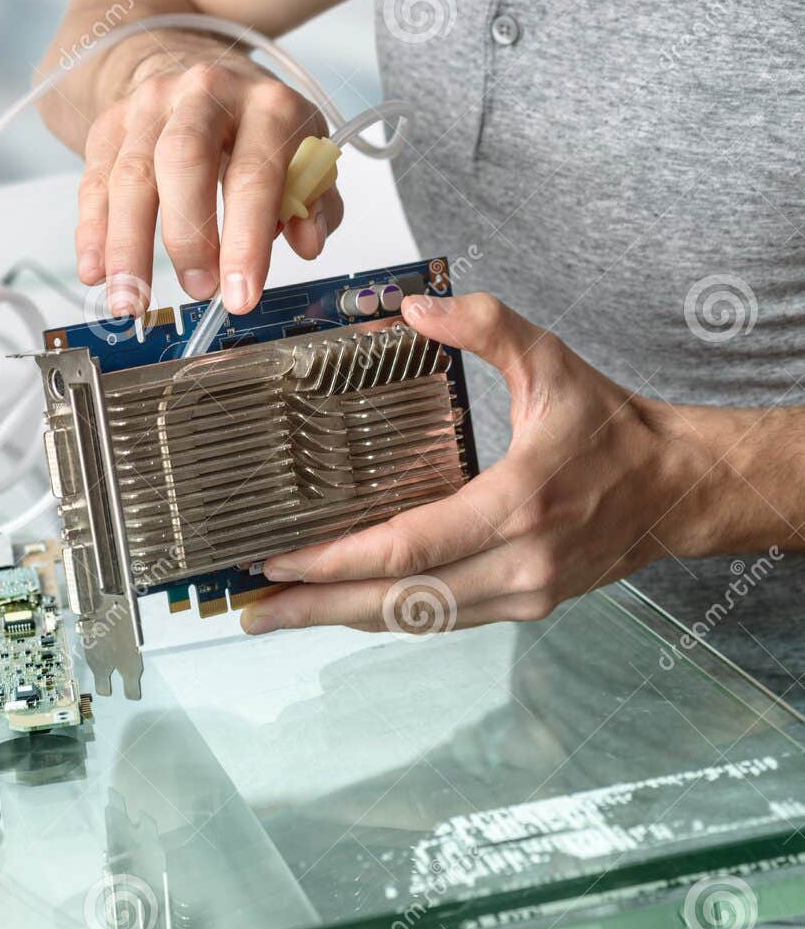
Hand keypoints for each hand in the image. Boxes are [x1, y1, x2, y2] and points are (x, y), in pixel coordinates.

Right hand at [75, 40, 342, 314]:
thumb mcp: (304, 155)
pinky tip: (95, 271)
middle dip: (186, 235)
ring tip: (131, 301)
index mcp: (267, 105)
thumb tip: (307, 243)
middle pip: (183, 160)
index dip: (246, 240)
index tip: (241, 295)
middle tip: (196, 291)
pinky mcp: (112, 123)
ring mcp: (152, 105)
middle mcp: (206, 94)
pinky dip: (93, 230)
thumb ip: (313, 201)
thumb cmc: (261, 131)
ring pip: (130, 174)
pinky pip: (96, 179)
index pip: (255, 174)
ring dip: (128, 245)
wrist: (206, 79)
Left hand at [242, 291, 716, 635]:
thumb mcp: (550, 359)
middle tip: (253, 609)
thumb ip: (485, 325)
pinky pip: (442, 618)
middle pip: (401, 601)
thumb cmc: (610, 425)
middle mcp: (519, 564)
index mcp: (520, 504)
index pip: (412, 546)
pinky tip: (345, 606)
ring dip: (345, 618)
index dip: (339, 559)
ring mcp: (523, 594)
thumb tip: (412, 308)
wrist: (675, 487)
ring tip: (280, 614)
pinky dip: (387, 615)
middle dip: (320, 606)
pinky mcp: (523, 604)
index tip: (281, 558)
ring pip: (417, 620)